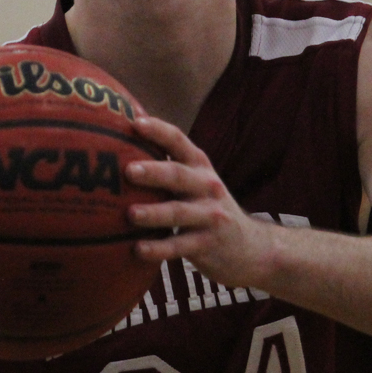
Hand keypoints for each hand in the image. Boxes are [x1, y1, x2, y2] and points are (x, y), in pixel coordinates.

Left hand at [124, 115, 274, 288]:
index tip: (135, 122)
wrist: (253, 246)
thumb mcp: (198, 182)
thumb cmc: (208, 208)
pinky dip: (159, 249)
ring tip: (130, 214)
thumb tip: (119, 147)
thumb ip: (169, 166)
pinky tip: (138, 250)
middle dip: (153, 171)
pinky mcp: (208, 244)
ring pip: (179, 213)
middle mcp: (206, 187)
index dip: (158, 131)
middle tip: (128, 170)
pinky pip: (180, 246)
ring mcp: (209, 216)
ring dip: (154, 213)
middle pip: (178, 175)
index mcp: (199, 167)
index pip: (178, 142)